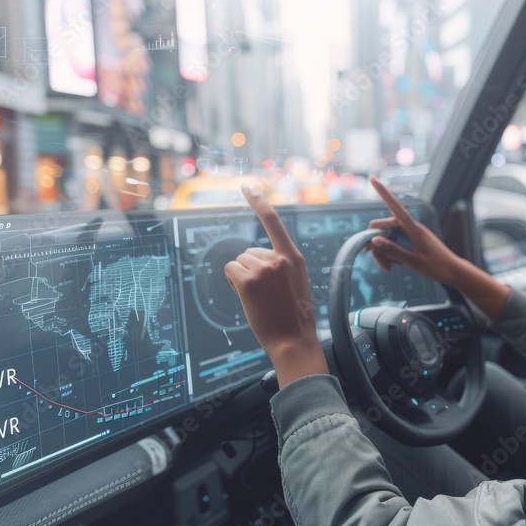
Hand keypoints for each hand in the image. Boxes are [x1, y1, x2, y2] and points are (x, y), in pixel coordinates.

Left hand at [225, 184, 327, 388]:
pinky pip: (230, 271)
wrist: (294, 339)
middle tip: (265, 294)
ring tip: (259, 298)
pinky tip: (248, 298)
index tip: (246, 186)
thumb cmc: (293, 316)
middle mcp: (279, 258)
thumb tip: (254, 259)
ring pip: (238, 262)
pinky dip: (233, 284)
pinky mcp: (249, 280)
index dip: (258, 201)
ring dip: (242, 278)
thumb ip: (280, 265)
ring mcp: (264, 268)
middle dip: (250, 270)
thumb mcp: (295, 283)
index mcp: (294, 257)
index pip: (274, 221)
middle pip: (249, 251)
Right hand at [365, 176, 463, 284]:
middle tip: (383, 267)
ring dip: (382, 254)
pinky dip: (388, 255)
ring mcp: (409, 234)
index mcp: (413, 228)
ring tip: (387, 269)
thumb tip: (374, 239)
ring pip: (386, 238)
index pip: (394, 205)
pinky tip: (390, 267)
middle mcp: (410, 228)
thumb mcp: (413, 261)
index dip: (382, 192)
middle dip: (377, 247)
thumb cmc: (436, 267)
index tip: (372, 178)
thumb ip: (393, 250)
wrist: (453, 272)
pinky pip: (392, 244)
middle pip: (383, 229)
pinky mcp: (410, 242)